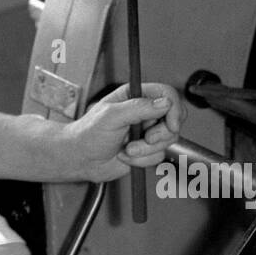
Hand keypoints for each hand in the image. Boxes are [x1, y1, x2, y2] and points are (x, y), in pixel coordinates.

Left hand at [67, 82, 184, 182]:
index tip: (172, 124)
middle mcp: (144, 112)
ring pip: (167, 140)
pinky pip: (158, 156)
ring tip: (127, 148)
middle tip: (147, 138)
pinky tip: (126, 155)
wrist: (81, 159)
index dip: (174, 109)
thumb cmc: (88, 134)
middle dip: (161, 134)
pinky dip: (142, 159)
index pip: (167, 95)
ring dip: (146, 149)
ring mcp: (147, 132)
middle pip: (173, 119)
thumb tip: (165, 103)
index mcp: (136, 96)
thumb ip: (139, 107)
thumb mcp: (111, 115)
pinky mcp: (147, 150)